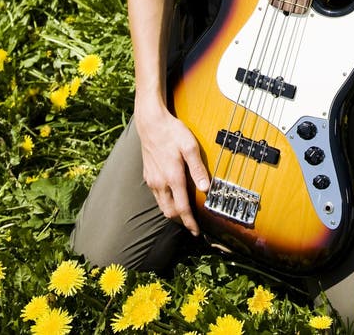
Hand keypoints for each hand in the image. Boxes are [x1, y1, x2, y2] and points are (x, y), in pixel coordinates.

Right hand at [135, 105, 209, 235]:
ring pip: (162, 205)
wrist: (151, 123)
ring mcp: (152, 180)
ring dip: (173, 212)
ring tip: (184, 213)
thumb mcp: (190, 146)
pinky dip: (165, 202)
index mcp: (172, 177)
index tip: (196, 232)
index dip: (190, 223)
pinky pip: (156, 196)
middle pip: (170, 212)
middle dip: (182, 221)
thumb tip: (205, 187)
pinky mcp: (148, 175)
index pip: (182, 208)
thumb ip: (198, 168)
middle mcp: (160, 182)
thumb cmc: (172, 132)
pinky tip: (173, 196)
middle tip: (192, 224)